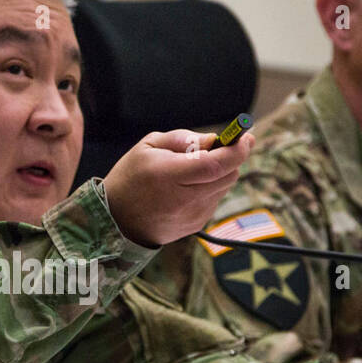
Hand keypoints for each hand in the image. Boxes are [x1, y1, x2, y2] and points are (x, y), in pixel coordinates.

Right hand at [103, 129, 254, 245]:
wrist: (116, 220)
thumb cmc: (131, 177)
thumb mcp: (148, 146)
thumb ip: (183, 138)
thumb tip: (215, 139)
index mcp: (169, 175)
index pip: (216, 164)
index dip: (236, 150)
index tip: (245, 137)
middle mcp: (184, 199)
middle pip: (228, 175)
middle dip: (230, 159)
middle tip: (216, 148)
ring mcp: (192, 215)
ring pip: (224, 187)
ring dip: (217, 175)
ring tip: (190, 172)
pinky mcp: (196, 225)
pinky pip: (214, 200)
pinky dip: (208, 190)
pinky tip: (185, 190)